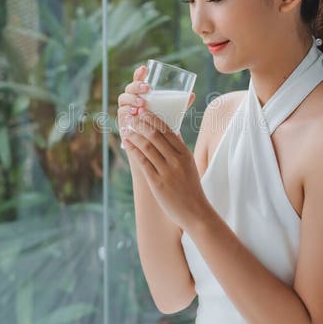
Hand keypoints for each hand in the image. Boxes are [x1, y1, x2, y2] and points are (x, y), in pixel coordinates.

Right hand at [116, 64, 194, 148]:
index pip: (138, 80)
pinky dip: (126, 113)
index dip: (139, 74)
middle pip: (129, 88)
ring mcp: (126, 110)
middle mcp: (132, 100)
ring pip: (123, 100)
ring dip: (132, 99)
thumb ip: (179, 104)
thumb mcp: (170, 112)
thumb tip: (191, 95)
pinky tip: (132, 114)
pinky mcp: (123, 122)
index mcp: (142, 94)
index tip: (145, 68)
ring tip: (142, 103)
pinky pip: (121, 115)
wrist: (153, 144)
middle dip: (136, 86)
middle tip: (147, 89)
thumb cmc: (161, 124)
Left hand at [119, 106, 209, 231]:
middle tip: (132, 116)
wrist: (195, 212)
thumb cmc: (191, 188)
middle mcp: (176, 160)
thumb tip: (173, 132)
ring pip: (147, 147)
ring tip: (126, 129)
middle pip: (156, 135)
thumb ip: (180, 148)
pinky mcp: (157, 183)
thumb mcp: (190, 164)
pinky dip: (133, 151)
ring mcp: (167, 171)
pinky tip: (127, 144)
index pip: (168, 130)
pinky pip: (143, 162)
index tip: (144, 112)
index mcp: (185, 154)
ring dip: (135, 135)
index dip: (153, 119)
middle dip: (141, 123)